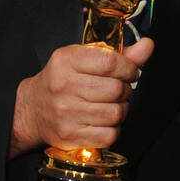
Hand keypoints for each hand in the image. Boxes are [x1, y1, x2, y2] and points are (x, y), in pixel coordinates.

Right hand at [8, 38, 153, 157]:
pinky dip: (112, 129)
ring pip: (116, 113)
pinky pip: (109, 135)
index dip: (129, 68)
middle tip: (117, 90)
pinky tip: (102, 121)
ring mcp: (66, 112)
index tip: (129, 72)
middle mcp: (64, 85)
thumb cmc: (62, 81)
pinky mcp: (70, 135)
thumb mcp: (83, 59)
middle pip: (117, 89)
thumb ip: (118, 54)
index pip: (112, 62)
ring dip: (120, 110)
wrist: (32, 109)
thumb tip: (147, 45)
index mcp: (67, 60)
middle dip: (125, 90)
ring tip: (110, 105)